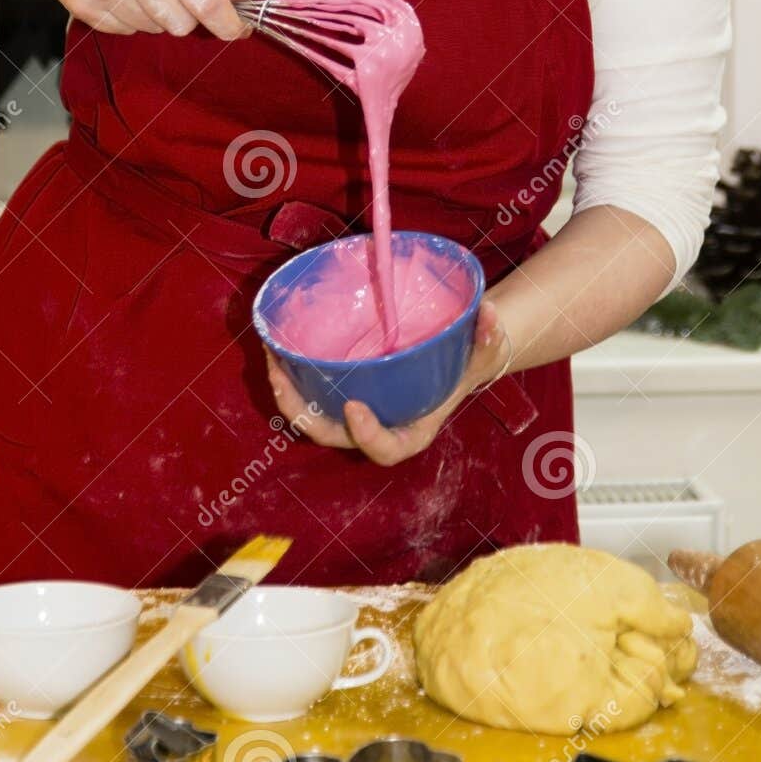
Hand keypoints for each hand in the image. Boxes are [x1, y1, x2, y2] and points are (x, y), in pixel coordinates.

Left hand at [263, 299, 511, 465]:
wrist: (455, 354)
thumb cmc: (468, 360)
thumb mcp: (483, 351)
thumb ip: (488, 336)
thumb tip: (489, 312)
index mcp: (411, 430)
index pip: (386, 449)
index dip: (367, 436)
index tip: (354, 407)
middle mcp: (378, 426)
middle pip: (334, 436)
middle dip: (305, 415)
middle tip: (285, 381)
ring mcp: (356, 410)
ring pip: (314, 416)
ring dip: (288, 394)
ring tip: (271, 360)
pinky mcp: (343, 389)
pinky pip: (312, 390)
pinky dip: (293, 373)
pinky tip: (277, 345)